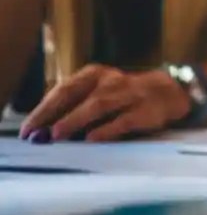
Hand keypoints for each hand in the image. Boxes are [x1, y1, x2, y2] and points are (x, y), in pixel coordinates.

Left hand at [19, 64, 190, 141]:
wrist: (171, 92)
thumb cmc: (126, 96)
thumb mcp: (101, 92)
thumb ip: (76, 107)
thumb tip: (45, 131)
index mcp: (95, 74)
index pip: (64, 89)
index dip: (44, 108)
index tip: (28, 128)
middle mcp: (111, 80)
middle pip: (78, 94)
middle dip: (54, 114)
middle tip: (38, 134)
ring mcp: (130, 94)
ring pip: (99, 104)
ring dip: (76, 120)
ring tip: (58, 134)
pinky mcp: (146, 110)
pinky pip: (124, 120)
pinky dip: (107, 130)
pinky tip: (92, 139)